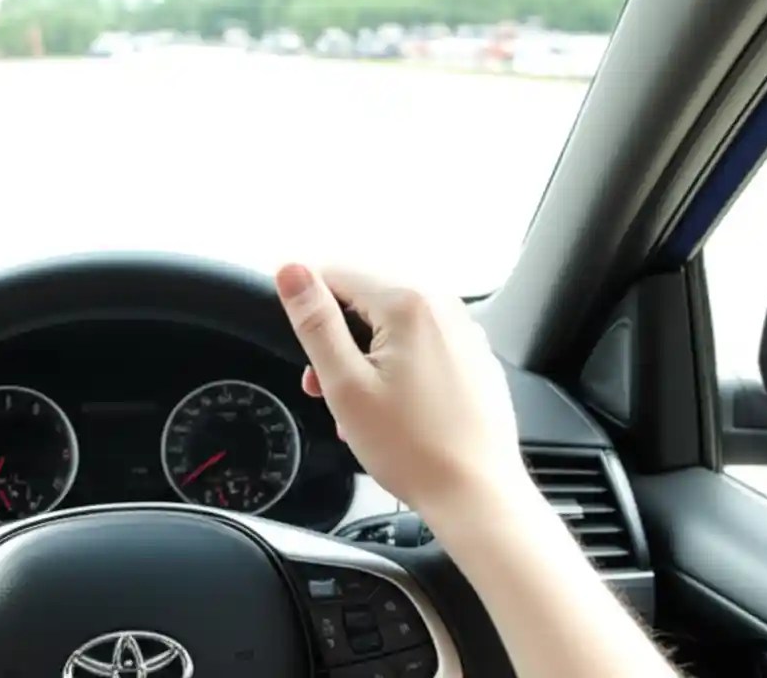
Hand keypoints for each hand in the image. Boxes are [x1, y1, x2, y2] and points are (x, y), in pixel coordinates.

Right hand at [274, 264, 525, 516]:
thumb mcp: (345, 384)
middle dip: (339, 342)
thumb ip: (315, 322)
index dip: (312, 316)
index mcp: (409, 304)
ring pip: (393, 329)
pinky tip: (394, 412)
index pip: (335, 276)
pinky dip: (399, 370)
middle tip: (328, 390)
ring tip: (359, 410)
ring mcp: (464, 334)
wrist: (475, 495)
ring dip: (366, 360)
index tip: (312, 358)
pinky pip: (422, 349)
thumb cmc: (413, 448)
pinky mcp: (474, 361)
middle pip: (366, 303)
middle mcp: (443, 307)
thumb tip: (292, 271)